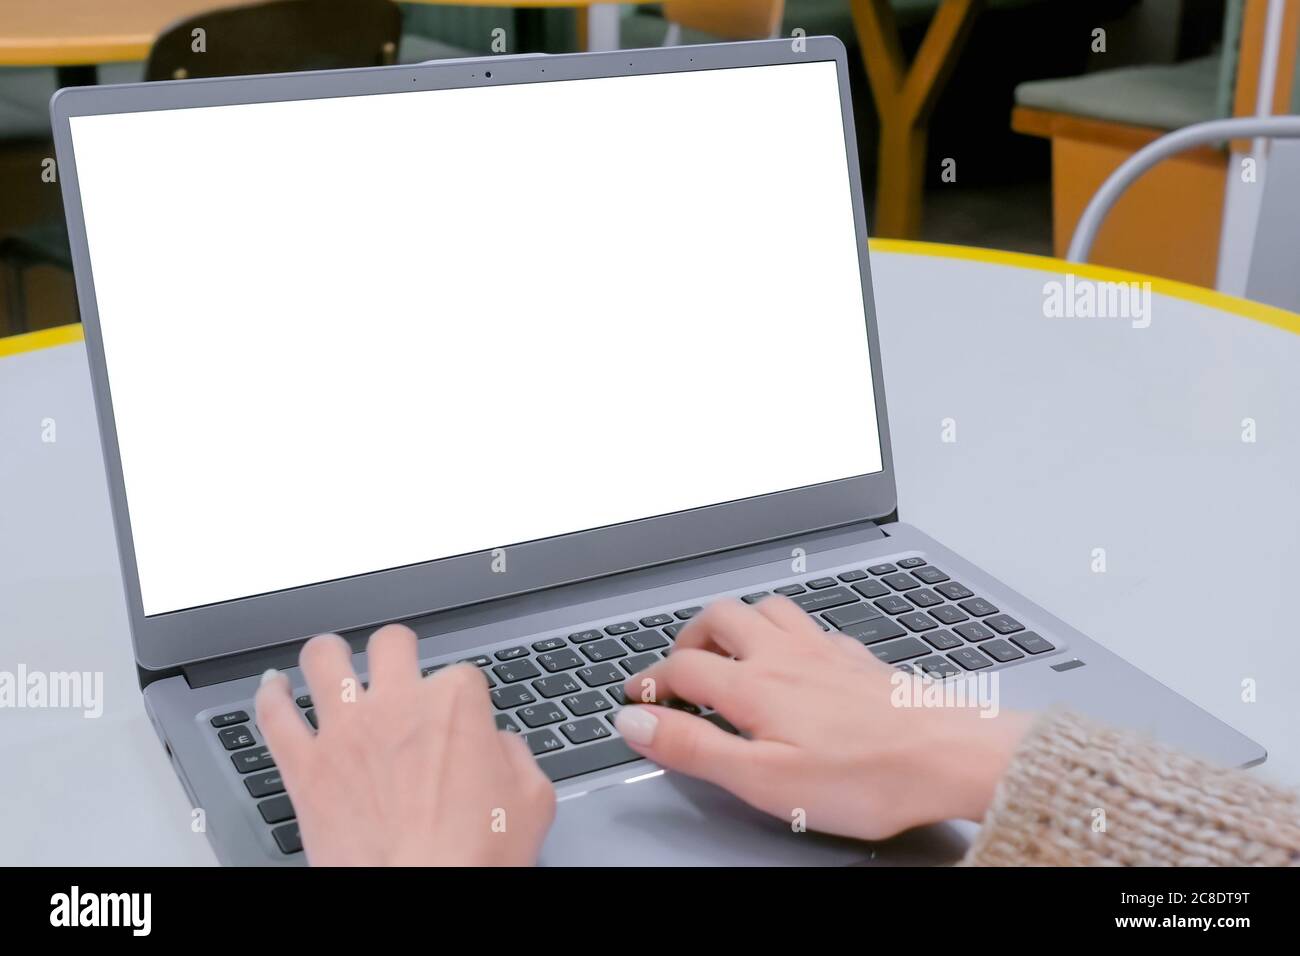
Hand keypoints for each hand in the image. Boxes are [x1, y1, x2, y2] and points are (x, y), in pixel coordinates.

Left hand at [256, 625, 554, 865]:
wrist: (420, 895)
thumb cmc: (475, 858)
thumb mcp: (531, 801)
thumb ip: (516, 757)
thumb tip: (499, 746)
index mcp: (456, 703)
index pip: (463, 675)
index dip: (463, 699)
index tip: (461, 721)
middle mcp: (397, 704)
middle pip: (390, 643)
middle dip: (396, 649)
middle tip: (396, 666)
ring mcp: (345, 731)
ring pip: (323, 659)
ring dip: (329, 654)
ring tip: (331, 658)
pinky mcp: (304, 767)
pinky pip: (273, 715)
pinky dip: (270, 696)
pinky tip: (274, 688)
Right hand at [613, 597, 1030, 839]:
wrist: (951, 756)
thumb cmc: (866, 776)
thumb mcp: (762, 778)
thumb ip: (694, 747)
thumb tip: (637, 723)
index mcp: (755, 685)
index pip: (682, 668)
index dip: (651, 680)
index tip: (636, 696)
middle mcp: (786, 656)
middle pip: (720, 618)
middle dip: (689, 637)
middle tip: (678, 667)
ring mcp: (826, 651)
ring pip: (768, 608)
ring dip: (738, 622)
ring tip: (729, 649)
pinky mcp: (859, 659)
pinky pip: (812, 626)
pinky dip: (789, 632)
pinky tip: (798, 656)